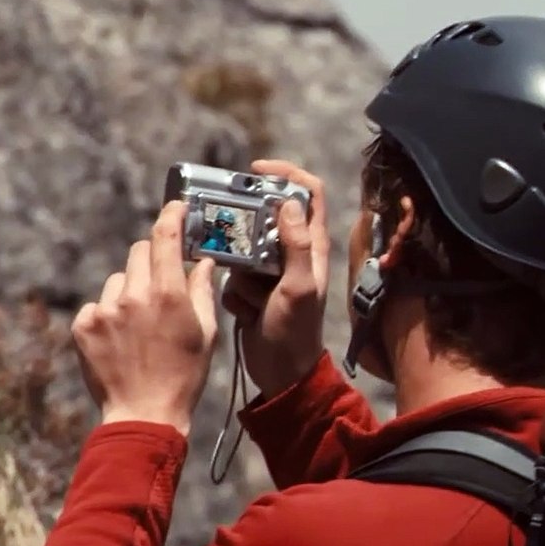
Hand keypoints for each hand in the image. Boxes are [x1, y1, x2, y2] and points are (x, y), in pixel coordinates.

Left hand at [71, 201, 220, 436]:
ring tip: (139, 326)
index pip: (165, 237)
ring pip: (118, 279)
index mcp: (169, 294)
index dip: (170, 215)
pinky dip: (108, 314)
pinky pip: (97, 304)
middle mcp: (134, 295)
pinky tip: (120, 340)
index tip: (175, 207)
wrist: (143, 414)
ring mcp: (105, 309)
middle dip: (151, 260)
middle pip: (139, 252)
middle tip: (160, 286)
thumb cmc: (182, 376)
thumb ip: (203, 291)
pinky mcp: (83, 324)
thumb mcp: (206, 334)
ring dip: (128, 291)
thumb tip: (203, 261)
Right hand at [221, 159, 330, 395]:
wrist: (281, 374)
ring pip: (243, 249)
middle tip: (233, 239)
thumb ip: (298, 246)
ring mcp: (270, 272)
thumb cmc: (296, 333)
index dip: (286, 173)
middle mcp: (292, 253)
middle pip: (265, 217)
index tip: (255, 170)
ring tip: (251, 299)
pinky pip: (231, 276)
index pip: (307, 193)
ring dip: (239, 272)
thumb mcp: (299, 288)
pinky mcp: (251, 289)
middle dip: (247, 229)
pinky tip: (246, 314)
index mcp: (313, 247)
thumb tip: (287, 202)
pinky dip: (234, 293)